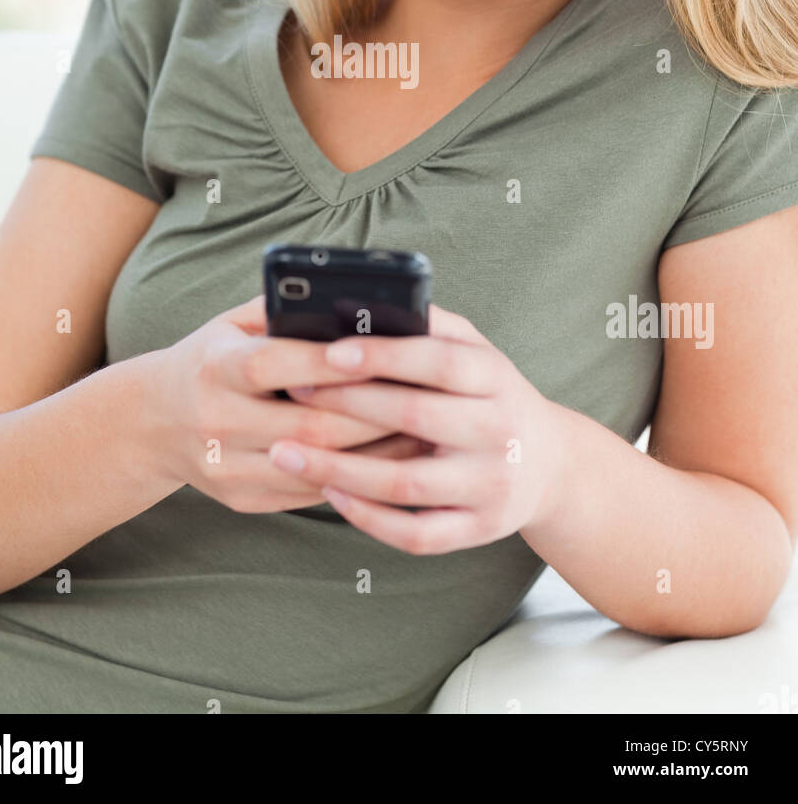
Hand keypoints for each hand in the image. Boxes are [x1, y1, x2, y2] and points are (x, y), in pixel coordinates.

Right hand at [149, 294, 426, 513]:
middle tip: (422, 399)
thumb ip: (283, 312)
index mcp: (212, 368)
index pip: (272, 365)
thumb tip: (352, 301)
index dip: (322, 362)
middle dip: (370, 414)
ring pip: (315, 467)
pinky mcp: (242, 499)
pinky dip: (355, 476)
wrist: (153, 423)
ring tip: (421, 432)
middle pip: (306, 427)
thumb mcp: (231, 324)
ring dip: (374, 453)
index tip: (373, 351)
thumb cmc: (211, 359)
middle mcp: (214, 422)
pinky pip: (309, 493)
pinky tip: (391, 460)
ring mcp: (226, 469)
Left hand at [267, 302, 568, 551]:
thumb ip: (429, 326)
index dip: (383, 356)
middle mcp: (499, 432)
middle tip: (292, 394)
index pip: (438, 362)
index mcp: (496, 378)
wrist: (551, 465)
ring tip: (286, 453)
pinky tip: (330, 494)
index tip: (330, 352)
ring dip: (338, 469)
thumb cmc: (490, 395)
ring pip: (405, 484)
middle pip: (415, 418)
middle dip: (346, 406)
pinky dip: (368, 518)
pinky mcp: (479, 530)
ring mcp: (490, 486)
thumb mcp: (476, 351)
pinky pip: (416, 534)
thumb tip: (360, 303)